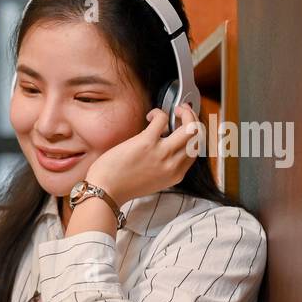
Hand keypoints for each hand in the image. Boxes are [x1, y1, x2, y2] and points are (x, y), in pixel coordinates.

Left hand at [83, 102, 200, 206]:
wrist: (105, 191)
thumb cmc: (121, 185)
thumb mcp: (153, 181)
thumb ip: (164, 166)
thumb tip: (165, 144)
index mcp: (175, 175)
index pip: (195, 151)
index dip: (192, 135)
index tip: (184, 126)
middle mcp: (173, 164)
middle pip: (197, 137)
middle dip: (193, 119)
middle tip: (182, 113)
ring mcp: (162, 153)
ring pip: (191, 127)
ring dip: (186, 113)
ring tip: (175, 110)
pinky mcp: (147, 142)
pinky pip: (162, 118)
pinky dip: (158, 112)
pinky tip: (150, 115)